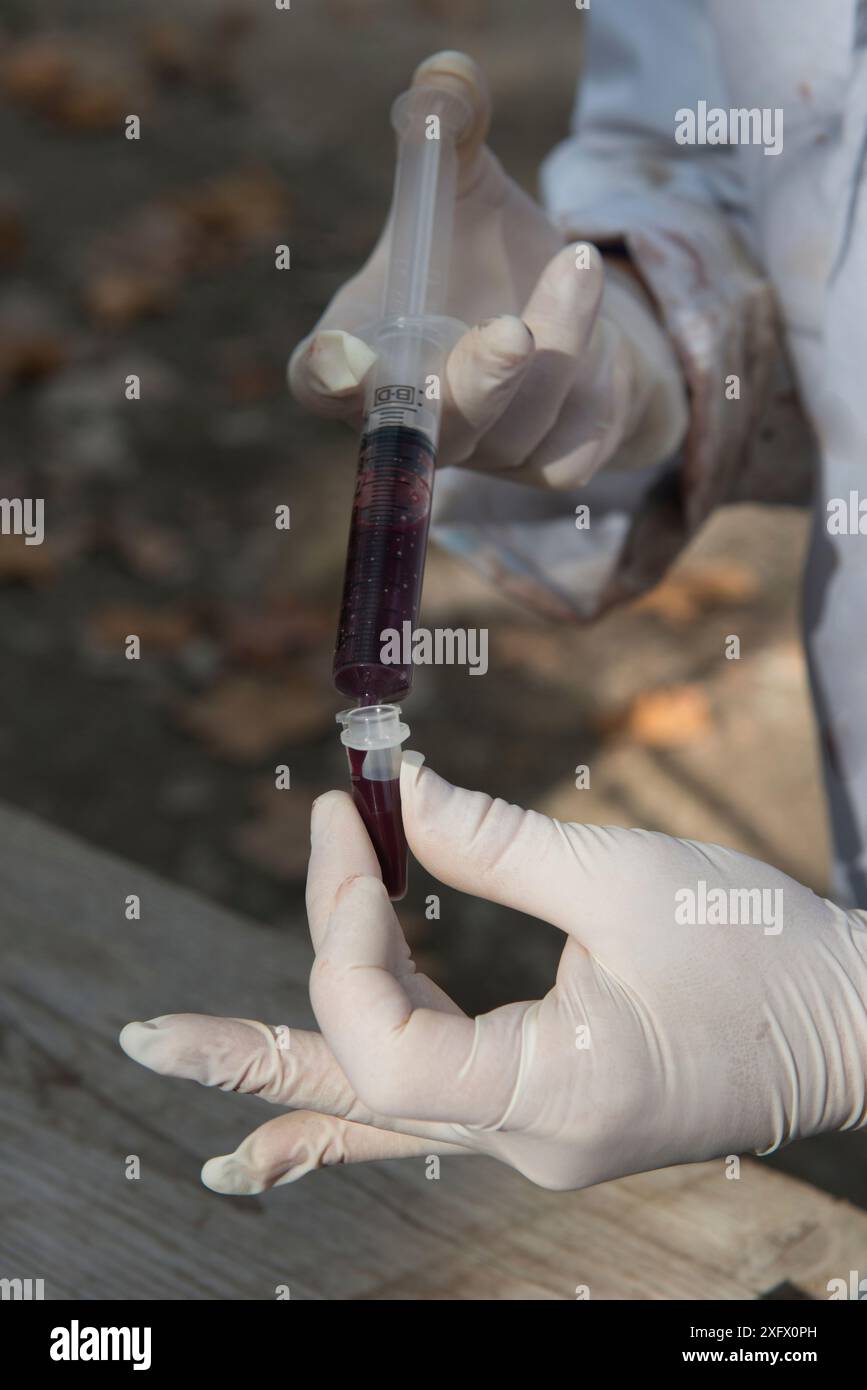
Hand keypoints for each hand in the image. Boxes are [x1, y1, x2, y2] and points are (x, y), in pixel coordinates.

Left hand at [120, 758, 866, 1192]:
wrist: (853, 1024)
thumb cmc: (763, 954)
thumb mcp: (625, 880)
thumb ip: (495, 843)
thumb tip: (404, 791)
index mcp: (552, 1095)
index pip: (389, 1040)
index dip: (345, 930)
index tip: (349, 823)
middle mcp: (527, 1138)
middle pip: (357, 1102)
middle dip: (248, 1060)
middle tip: (144, 1042)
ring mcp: (534, 1133)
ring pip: (383, 1110)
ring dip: (291, 1067)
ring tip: (188, 1060)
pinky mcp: (546, 1105)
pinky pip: (428, 1107)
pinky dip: (356, 1086)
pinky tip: (283, 1120)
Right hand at [288, 50, 687, 486]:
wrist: (560, 309)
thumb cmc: (485, 251)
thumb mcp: (467, 183)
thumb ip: (448, 131)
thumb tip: (449, 79)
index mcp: (363, 356)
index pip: (319, 383)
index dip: (326, 376)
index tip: (341, 357)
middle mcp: (413, 419)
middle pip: (430, 428)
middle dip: (475, 384)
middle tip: (509, 334)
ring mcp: (481, 454)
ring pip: (515, 427)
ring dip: (557, 346)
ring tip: (577, 263)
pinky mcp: (545, 467)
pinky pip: (566, 447)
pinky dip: (591, 381)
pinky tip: (595, 328)